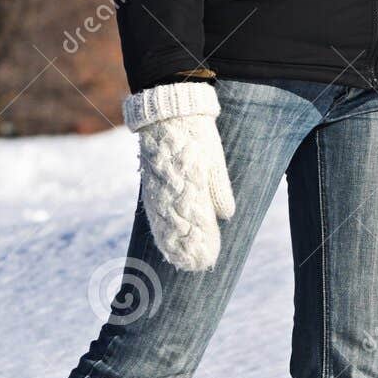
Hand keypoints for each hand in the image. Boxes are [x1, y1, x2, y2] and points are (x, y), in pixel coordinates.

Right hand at [122, 81, 234, 270]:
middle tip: (196, 268)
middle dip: (188, 249)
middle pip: (178, 227)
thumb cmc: (195, 133)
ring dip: (173, 244)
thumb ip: (218, 188)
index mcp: (189, 182)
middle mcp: (170, 189)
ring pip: (164, 222)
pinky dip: (161, 229)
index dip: (201, 242)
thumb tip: (226, 216)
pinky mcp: (151, 183)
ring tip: (180, 262)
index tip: (206, 260)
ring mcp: (158, 187)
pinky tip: (166, 242)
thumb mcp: (213, 158)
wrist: (167, 109)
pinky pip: (155, 212)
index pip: (195, 220)